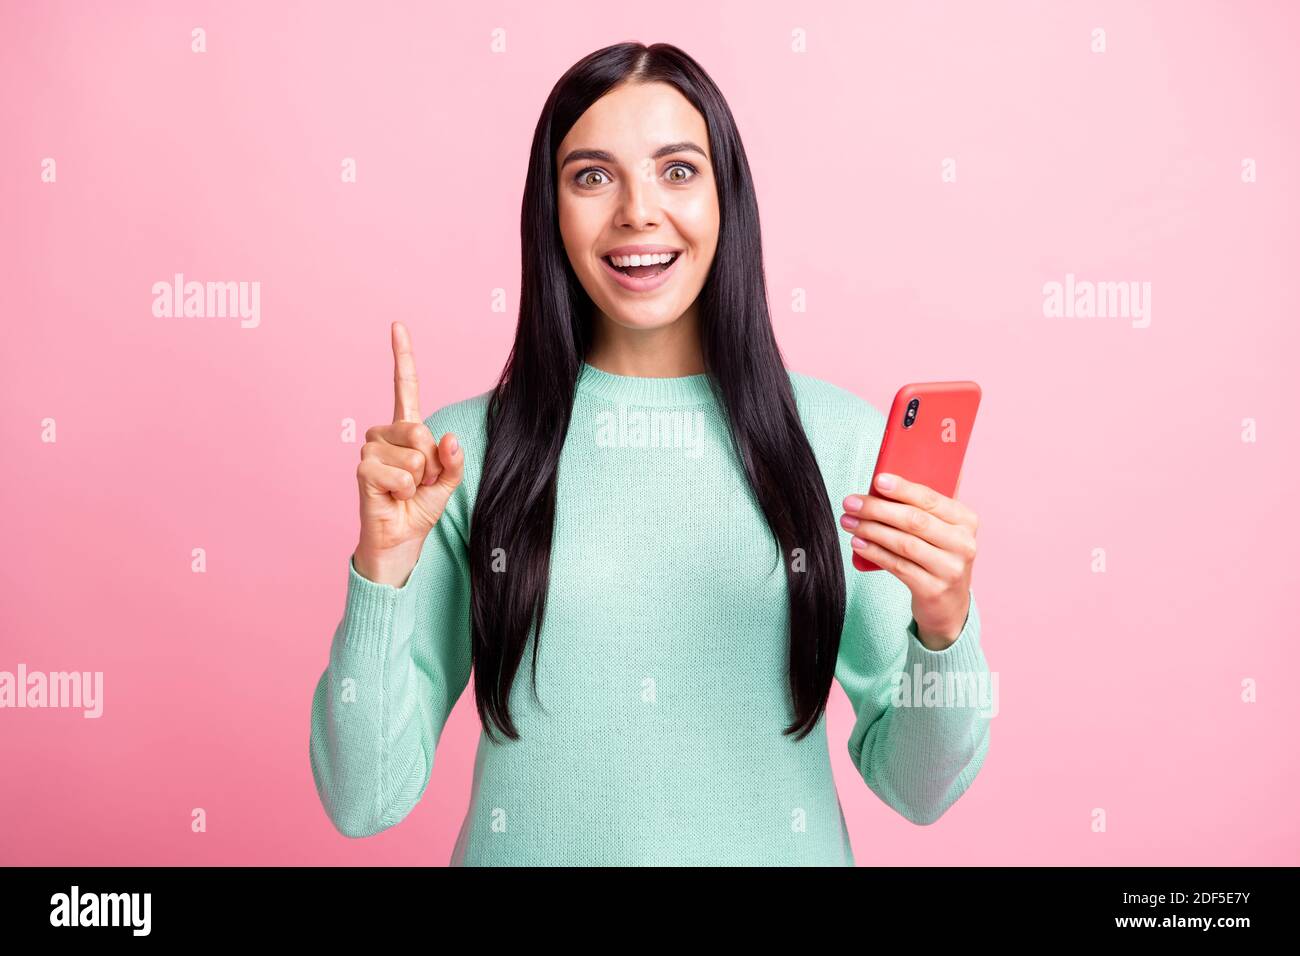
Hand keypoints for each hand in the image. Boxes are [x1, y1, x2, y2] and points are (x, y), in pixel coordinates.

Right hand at [353, 321, 464, 586]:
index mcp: (407, 429)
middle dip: (432, 462)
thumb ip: (453, 461)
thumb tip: (447, 439)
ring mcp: (371, 449)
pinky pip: (399, 473)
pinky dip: (405, 489)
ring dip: (419, 479)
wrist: (400, 540)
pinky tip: (394, 497)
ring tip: (406, 491)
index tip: (397, 325)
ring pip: (413, 455)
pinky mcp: (363, 469)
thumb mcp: (448, 483)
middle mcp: (384, 433)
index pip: (405, 387)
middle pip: (421, 431)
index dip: (402, 356)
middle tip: (421, 482)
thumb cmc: (419, 508)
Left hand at [840, 472, 977, 650]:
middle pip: (914, 521)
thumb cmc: (937, 556)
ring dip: (871, 530)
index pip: (931, 499)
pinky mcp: (933, 589)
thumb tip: (884, 482)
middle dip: (877, 509)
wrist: (949, 605)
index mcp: (966, 520)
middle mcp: (963, 544)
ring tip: (849, 522)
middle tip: (851, 502)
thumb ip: (922, 507)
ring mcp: (950, 569)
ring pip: (904, 544)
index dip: (902, 488)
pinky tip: (859, 543)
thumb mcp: (941, 530)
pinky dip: (875, 553)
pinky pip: (898, 566)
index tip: (877, 480)